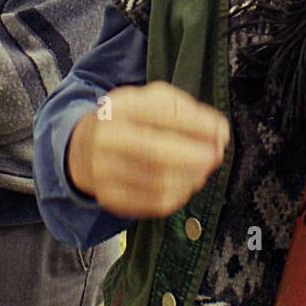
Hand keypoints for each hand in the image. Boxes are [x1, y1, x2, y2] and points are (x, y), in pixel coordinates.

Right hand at [66, 81, 228, 217]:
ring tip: (202, 170)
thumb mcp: (152, 102)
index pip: (161, 114)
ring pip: (159, 182)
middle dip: (196, 157)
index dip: (197, 125)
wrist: (84, 147)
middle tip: (216, 155)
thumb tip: (219, 132)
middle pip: (158, 153)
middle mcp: (107, 138)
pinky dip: (179, 195)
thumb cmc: (129, 121)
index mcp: (120, 107)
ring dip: (191, 178)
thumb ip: (188, 111)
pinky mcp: (110, 197)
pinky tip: (185, 184)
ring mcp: (105, 171)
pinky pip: (154, 203)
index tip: (221, 132)